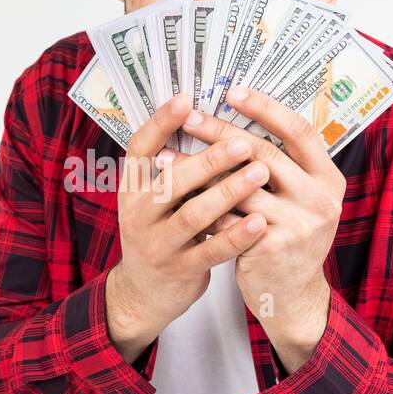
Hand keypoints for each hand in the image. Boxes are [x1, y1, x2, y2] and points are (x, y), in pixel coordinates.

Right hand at [104, 93, 271, 363]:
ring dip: (228, 193)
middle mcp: (139, 213)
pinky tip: (260, 222)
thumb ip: (173, 170)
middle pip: (171, 182)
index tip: (186, 99)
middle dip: (208, 161)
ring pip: (193, 215)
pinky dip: (236, 235)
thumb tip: (206, 120)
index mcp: (132, 189)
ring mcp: (158, 244)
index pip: (140, 148)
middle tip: (243, 142)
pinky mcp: (179, 270)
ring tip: (259, 174)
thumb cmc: (160, 233)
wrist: (144, 293)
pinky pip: (211, 251)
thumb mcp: (153, 201)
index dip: (161, 123)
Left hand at [179, 86, 345, 372]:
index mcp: (329, 180)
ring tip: (169, 156)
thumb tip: (238, 122)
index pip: (300, 131)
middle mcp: (320, 200)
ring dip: (199, 169)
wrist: (292, 296)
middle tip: (190, 119)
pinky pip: (226, 219)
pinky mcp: (270, 248)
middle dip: (221, 134)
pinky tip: (174, 194)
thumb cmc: (287, 239)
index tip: (232, 92)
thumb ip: (283, 168)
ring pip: (238, 186)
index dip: (266, 108)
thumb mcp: (301, 200)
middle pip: (263, 154)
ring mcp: (298, 226)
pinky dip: (200, 205)